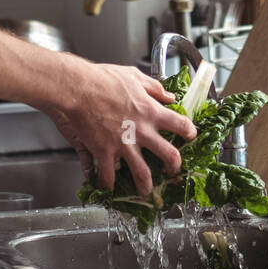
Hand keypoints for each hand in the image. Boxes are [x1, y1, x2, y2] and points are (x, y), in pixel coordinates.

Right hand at [45, 62, 195, 197]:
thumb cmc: (102, 79)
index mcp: (151, 111)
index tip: (190, 136)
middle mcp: (142, 131)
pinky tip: (108, 186)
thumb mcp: (134, 76)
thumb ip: (154, 88)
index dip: (190, 133)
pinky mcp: (104, 152)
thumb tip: (169, 95)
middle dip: (174, 167)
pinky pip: (109, 176)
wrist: (77, 87)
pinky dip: (108, 184)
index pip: (181, 125)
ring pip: (143, 174)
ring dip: (146, 186)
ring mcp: (124, 144)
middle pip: (170, 156)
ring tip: (146, 191)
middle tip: (173, 170)